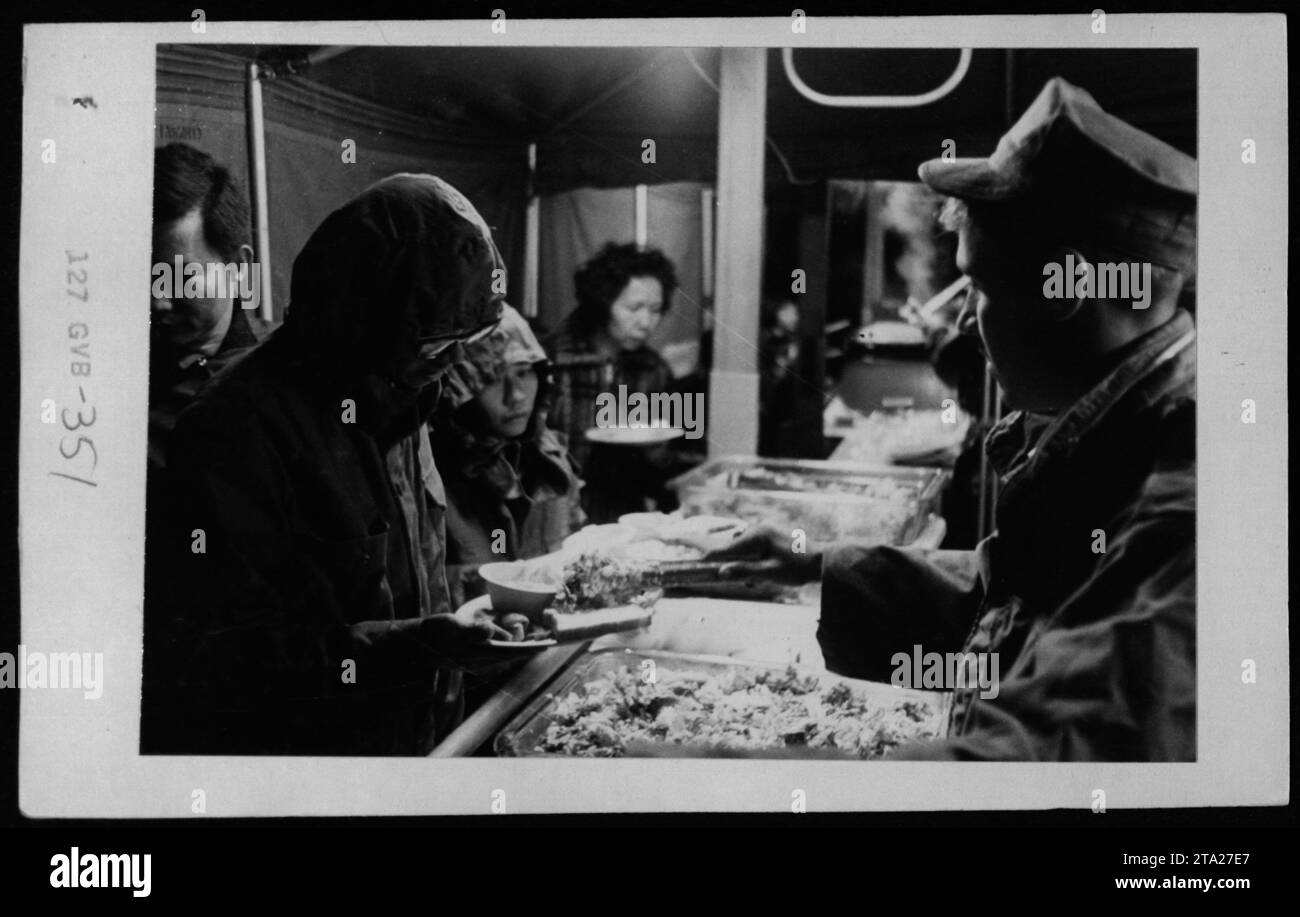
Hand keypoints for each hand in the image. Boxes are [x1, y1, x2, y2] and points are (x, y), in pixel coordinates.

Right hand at [416, 611, 541, 668]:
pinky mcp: (475, 661)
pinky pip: (498, 656)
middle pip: (512, 655)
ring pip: (506, 656)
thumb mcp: (451, 626)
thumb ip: (471, 630)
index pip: (510, 651)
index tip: (548, 645)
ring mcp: (478, 663)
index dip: (529, 648)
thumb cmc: (435, 631)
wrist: (418, 645)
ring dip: (523, 650)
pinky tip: (518, 645)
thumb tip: (491, 633)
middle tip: (552, 641)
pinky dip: (511, 650)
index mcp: (478, 652)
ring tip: (540, 643)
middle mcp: (481, 661)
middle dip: (531, 650)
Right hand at [703, 522, 824, 580]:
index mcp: (758, 536)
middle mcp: (760, 528)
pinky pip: (753, 545)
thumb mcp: (771, 572)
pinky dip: (747, 555)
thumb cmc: (798, 568)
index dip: (708, 553)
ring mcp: (767, 530)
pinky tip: (751, 566)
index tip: (690, 552)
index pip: (727, 547)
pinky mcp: (772, 535)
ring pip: (743, 545)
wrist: (823, 560)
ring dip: (737, 557)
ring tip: (731, 566)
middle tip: (698, 552)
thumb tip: (721, 571)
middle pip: (733, 545)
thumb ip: (745, 571)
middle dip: (719, 554)